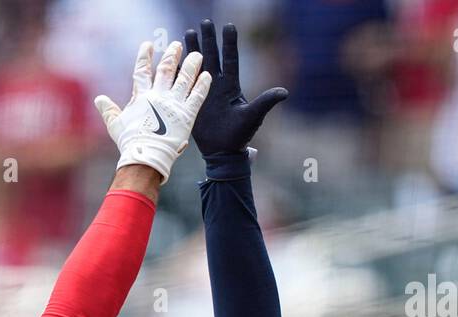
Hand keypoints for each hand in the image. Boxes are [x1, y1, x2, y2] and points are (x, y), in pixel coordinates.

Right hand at [94, 40, 210, 183]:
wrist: (146, 155)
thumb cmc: (129, 142)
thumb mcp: (115, 124)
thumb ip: (108, 110)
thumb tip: (99, 99)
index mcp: (141, 97)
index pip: (142, 71)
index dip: (144, 57)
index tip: (148, 45)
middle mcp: (158, 96)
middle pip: (166, 70)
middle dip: (172, 55)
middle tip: (177, 45)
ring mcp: (174, 104)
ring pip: (184, 79)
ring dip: (191, 65)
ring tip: (196, 54)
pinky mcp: (187, 115)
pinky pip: (197, 96)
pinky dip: (202, 85)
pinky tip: (207, 76)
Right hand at [182, 20, 287, 161]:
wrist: (222, 152)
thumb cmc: (239, 136)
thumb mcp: (253, 117)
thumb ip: (266, 102)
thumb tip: (284, 92)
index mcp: (231, 86)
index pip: (230, 59)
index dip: (229, 43)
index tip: (228, 26)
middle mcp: (217, 85)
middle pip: (211, 57)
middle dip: (208, 40)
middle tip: (204, 22)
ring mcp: (203, 92)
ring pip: (197, 66)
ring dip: (192, 50)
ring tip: (187, 33)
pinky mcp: (192, 102)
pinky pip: (184, 83)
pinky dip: (178, 71)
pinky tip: (172, 60)